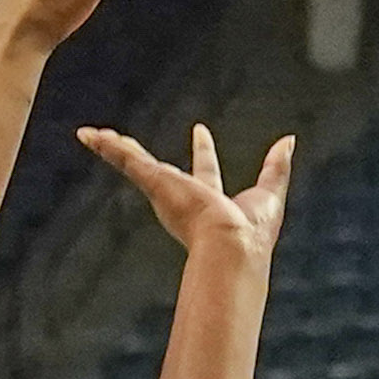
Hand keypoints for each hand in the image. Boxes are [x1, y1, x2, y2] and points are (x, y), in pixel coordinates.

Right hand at [76, 119, 292, 259]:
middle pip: (159, 169)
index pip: (206, 171)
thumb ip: (278, 166)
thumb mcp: (272, 191)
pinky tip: (89, 134)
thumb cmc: (251, 231)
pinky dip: (107, 147)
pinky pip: (126, 160)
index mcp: (211, 199)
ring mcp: (166, 191)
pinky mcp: (155, 184)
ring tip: (93, 133)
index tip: (201, 131)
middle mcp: (183, 196)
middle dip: (144, 155)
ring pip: (135, 162)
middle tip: (128, 139)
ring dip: (116, 147)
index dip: (203, 151)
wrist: (230, 247)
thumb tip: (289, 141)